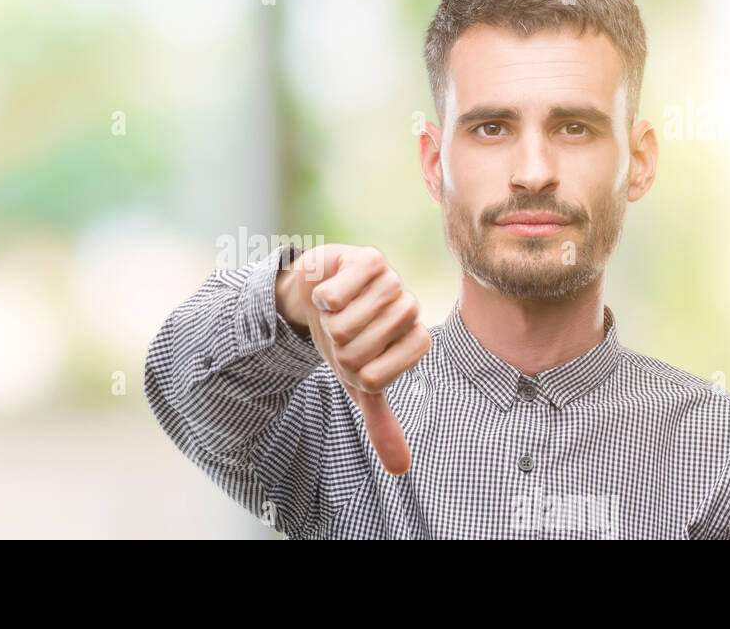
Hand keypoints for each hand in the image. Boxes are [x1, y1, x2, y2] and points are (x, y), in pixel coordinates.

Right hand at [275, 244, 430, 474]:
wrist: (317, 294)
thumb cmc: (344, 339)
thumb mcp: (359, 382)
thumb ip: (382, 421)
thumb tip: (401, 470)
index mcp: (413, 339)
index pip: (382, 375)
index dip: (357, 372)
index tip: (353, 358)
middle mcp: (408, 308)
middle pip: (363, 348)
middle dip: (339, 346)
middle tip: (339, 332)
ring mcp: (391, 281)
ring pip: (348, 322)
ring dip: (329, 324)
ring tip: (333, 313)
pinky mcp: (367, 259)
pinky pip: (338, 294)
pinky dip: (323, 300)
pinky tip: (327, 293)